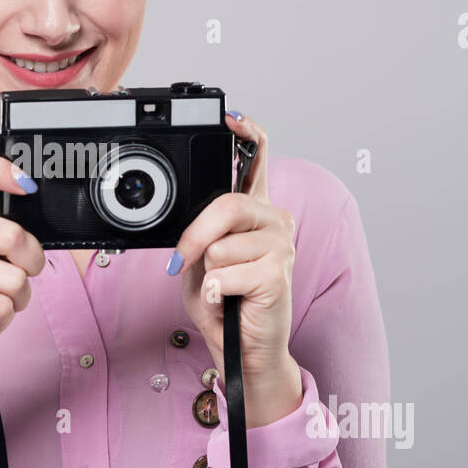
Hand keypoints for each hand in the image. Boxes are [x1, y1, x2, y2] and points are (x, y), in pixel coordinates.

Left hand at [168, 112, 302, 425]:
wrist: (242, 350)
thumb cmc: (224, 302)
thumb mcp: (200, 259)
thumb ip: (198, 232)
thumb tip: (190, 222)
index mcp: (255, 212)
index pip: (258, 160)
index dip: (246, 135)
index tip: (231, 117)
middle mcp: (274, 221)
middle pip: (226, 204)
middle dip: (195, 237)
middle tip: (186, 262)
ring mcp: (281, 246)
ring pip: (220, 244)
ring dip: (208, 274)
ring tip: (224, 288)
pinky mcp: (279, 274)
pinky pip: (226, 273)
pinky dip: (217, 294)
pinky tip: (231, 302)